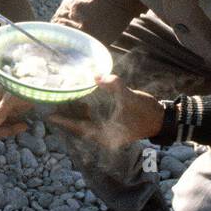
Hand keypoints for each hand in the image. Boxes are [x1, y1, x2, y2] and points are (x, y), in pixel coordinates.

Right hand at [0, 84, 35, 138]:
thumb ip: (0, 111)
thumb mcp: (12, 99)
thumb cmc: (25, 87)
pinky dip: (14, 128)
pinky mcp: (12, 112)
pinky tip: (24, 125)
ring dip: (8, 130)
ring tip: (23, 126)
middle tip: (11, 130)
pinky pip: (7, 125)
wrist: (41, 83)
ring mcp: (2, 108)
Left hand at [46, 74, 163, 148]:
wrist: (162, 119)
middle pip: (78, 124)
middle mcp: (102, 135)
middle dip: (66, 113)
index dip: (63, 121)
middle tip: (50, 101)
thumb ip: (114, 86)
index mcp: (104, 134)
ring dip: (74, 110)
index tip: (48, 115)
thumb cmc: (146, 112)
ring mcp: (106, 130)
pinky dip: (85, 108)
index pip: (78, 127)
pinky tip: (78, 97)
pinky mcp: (110, 123)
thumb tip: (97, 76)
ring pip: (85, 120)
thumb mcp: (130, 98)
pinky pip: (92, 117)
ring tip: (60, 97)